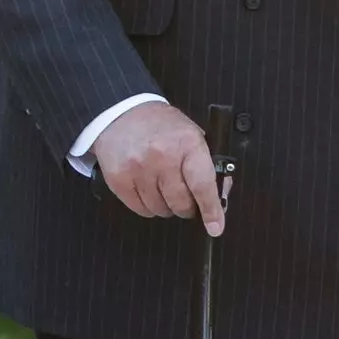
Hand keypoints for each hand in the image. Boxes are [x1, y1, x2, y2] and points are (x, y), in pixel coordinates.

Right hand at [91, 101, 224, 234]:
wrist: (122, 111)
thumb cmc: (162, 126)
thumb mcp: (192, 135)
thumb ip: (206, 165)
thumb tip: (219, 198)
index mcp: (187, 144)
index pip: (202, 185)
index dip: (211, 210)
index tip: (215, 227)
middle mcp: (162, 157)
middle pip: (180, 203)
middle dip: (187, 207)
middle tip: (186, 199)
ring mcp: (138, 169)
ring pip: (160, 209)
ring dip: (166, 206)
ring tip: (163, 188)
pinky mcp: (119, 179)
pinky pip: (140, 209)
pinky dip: (148, 206)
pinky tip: (148, 190)